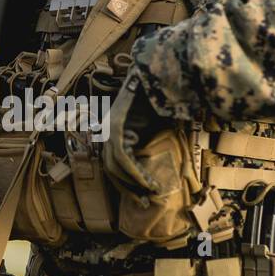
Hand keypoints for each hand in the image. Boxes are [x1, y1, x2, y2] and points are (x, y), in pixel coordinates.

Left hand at [102, 69, 161, 193]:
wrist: (161, 73)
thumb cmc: (163, 98)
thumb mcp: (158, 125)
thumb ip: (155, 143)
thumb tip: (165, 165)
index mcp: (116, 132)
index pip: (115, 167)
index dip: (127, 185)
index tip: (143, 199)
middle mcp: (109, 132)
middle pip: (111, 170)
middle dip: (129, 189)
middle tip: (146, 203)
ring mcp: (110, 129)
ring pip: (115, 167)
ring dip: (134, 184)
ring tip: (152, 192)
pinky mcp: (116, 127)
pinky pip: (123, 157)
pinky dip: (135, 172)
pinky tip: (149, 181)